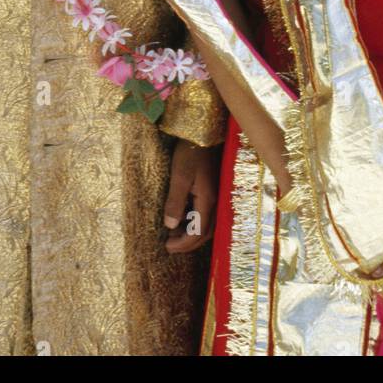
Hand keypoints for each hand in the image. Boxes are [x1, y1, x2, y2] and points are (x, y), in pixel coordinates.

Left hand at [163, 139, 220, 253]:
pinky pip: (205, 214)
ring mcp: (214, 196)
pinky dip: (193, 222)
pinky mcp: (211, 190)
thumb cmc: (190, 153)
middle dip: (188, 243)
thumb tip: (170, 226)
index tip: (168, 248)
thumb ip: (176, 202)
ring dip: (191, 233)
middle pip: (205, 232)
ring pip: (206, 224)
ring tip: (172, 235)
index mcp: (208, 200)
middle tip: (170, 246)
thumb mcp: (179, 177)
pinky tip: (181, 219)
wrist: (203, 135)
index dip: (184, 244)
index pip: (198, 232)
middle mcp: (215, 201)